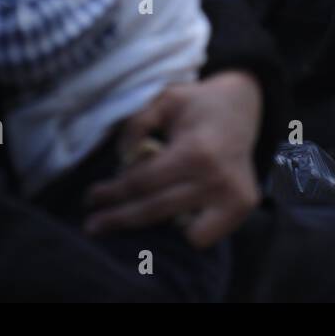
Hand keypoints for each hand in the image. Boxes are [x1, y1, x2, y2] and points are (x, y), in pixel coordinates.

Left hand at [83, 70, 262, 247]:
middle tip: (92, 226)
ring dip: (151, 226)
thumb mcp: (164, 99)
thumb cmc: (197, 104)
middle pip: (153, 210)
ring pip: (177, 229)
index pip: (142, 182)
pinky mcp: (243, 206)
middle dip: (117, 218)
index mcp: (194, 152)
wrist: (244, 104)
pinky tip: (175, 213)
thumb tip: (121, 158)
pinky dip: (187, 231)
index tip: (90, 197)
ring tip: (131, 215)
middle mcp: (215, 178)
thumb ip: (138, 123)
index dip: (111, 192)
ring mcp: (232, 196)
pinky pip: (204, 236)